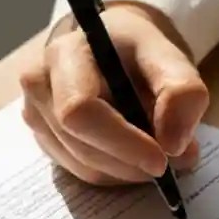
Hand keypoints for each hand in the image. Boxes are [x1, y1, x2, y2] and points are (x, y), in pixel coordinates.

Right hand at [19, 2, 208, 184]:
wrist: (114, 46)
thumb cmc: (139, 50)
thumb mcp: (169, 56)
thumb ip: (182, 91)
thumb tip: (174, 145)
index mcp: (65, 55)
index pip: (80, 111)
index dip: (122, 143)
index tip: (163, 160)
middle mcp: (39, 85)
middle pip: (81, 145)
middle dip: (131, 162)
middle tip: (174, 161)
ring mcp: (36, 115)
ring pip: (83, 167)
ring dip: (128, 170)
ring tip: (160, 151)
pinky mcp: (45, 139)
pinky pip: (82, 172)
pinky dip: (118, 172)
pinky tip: (135, 154)